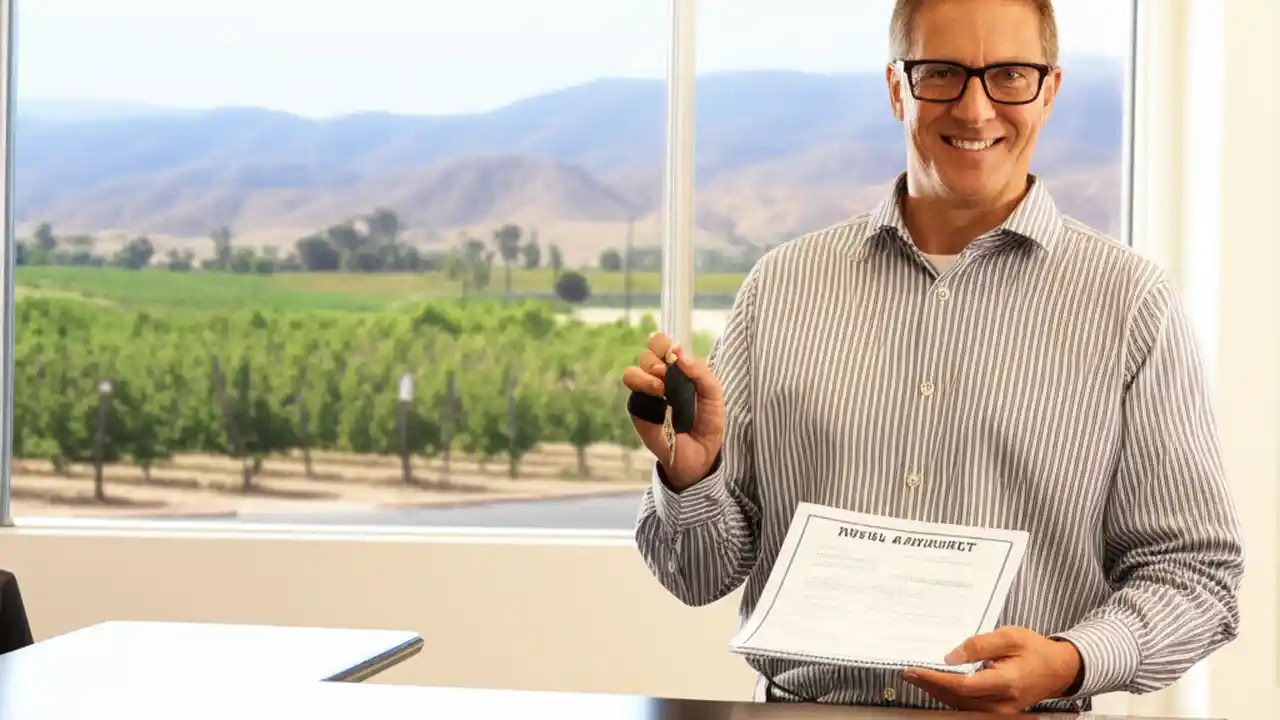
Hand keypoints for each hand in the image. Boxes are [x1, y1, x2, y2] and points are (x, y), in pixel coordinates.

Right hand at [620, 332, 724, 489]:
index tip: (674, 354)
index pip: (661, 345)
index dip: (663, 344)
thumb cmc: (707, 422)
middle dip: (656, 357)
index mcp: (676, 370)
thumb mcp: (713, 393)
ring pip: (631, 372)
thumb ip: (700, 371)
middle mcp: (658, 379)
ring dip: (647, 374)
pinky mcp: (639, 412)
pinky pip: (633, 394)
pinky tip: (659, 397)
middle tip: (667, 371)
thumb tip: (678, 352)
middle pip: (646, 354)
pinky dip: (644, 389)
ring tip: (662, 387)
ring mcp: (646, 396)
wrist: (701, 454)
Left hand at [903, 627, 1082, 713]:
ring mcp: (1000, 712)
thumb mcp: (1010, 636)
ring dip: (937, 692)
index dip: (935, 679)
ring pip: (961, 706)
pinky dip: (950, 696)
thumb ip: (979, 645)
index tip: (915, 670)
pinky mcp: (998, 712)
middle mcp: (1002, 703)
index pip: (962, 685)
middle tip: (908, 673)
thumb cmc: (1035, 650)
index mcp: (1006, 682)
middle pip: (957, 699)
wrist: (1058, 670)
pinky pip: (968, 707)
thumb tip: (951, 656)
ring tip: (918, 678)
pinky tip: (938, 685)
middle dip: (930, 686)